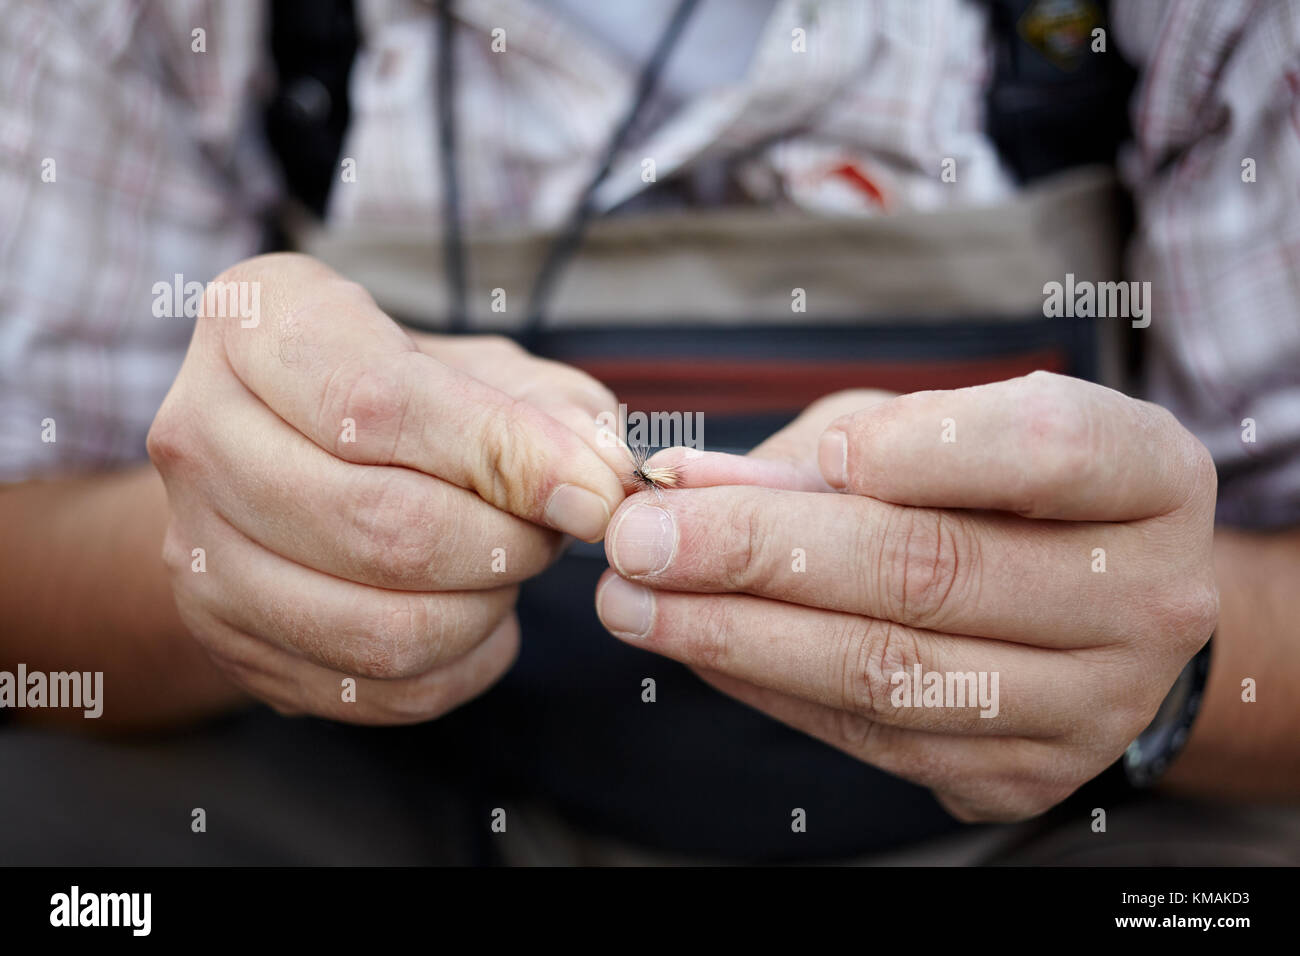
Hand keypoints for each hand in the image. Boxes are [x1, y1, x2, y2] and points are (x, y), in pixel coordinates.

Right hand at [149, 253, 624, 723]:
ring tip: (508, 568)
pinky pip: (376, 688)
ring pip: (379, 627)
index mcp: (256, 324)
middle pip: (380, 525)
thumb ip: (549, 409)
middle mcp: (198, 434)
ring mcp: (197, 551)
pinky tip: (476, 617)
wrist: (285, 456)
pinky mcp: (228, 643)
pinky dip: (460, 664)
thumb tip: (599, 477)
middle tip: (552, 532)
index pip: (380, 404)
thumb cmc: (402, 396)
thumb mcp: (479, 367)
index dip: (505, 457)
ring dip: (485, 610)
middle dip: (505, 542)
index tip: (592, 493)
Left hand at [596, 373, 1218, 820]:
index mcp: (1147, 477)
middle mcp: (1144, 599)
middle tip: (640, 536)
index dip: (926, 447)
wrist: (1099, 609)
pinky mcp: (1021, 775)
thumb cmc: (1003, 489)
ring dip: (735, 636)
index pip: (1045, 451)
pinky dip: (765, 686)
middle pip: (933, 572)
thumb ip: (826, 452)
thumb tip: (682, 486)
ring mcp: (1091, 705)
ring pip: (888, 672)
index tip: (824, 451)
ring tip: (633, 602)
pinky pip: (871, 736)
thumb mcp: (935, 431)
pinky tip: (695, 646)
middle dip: (761, 552)